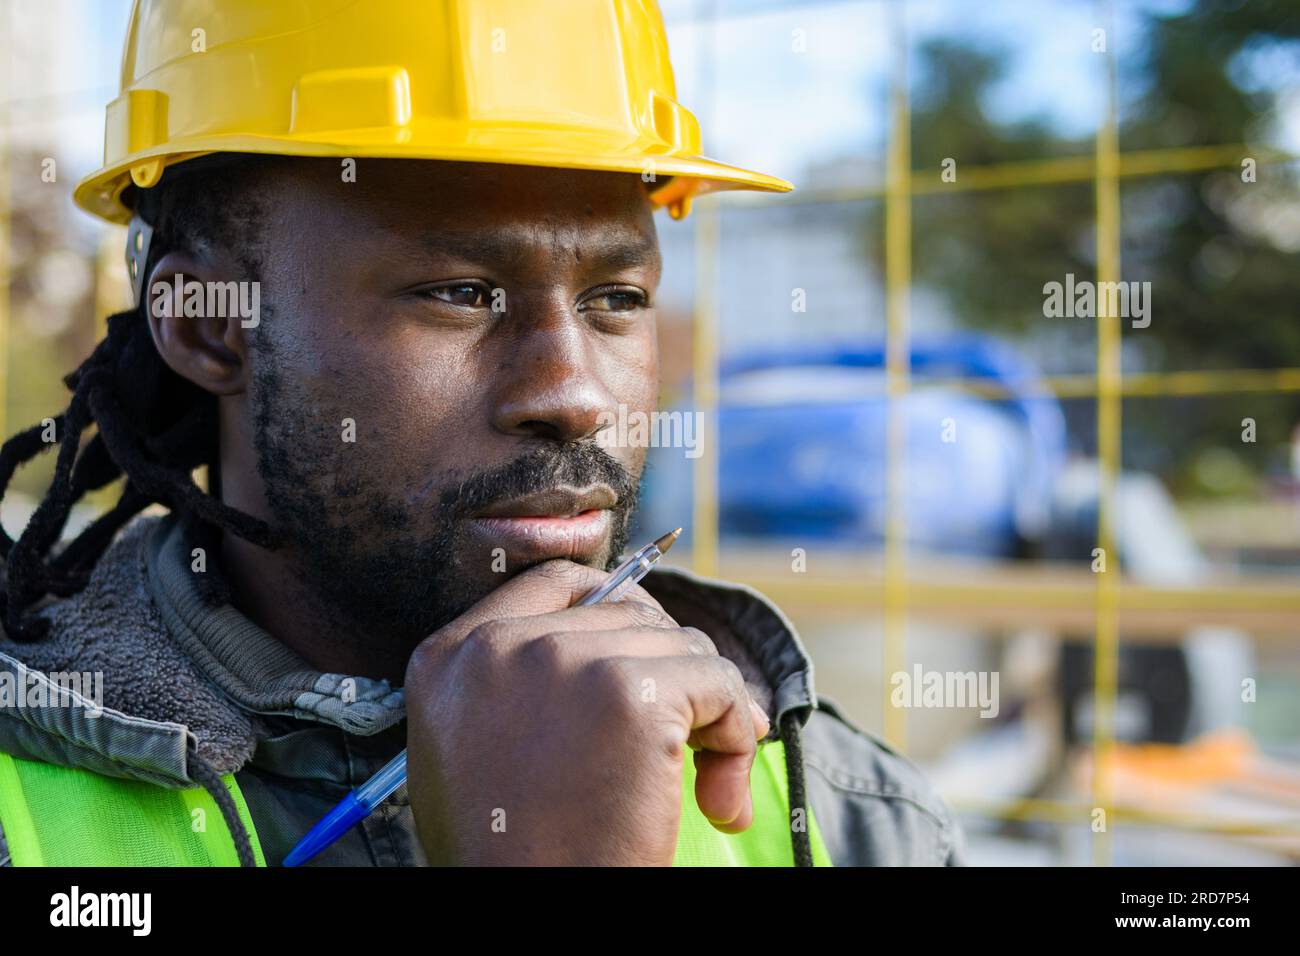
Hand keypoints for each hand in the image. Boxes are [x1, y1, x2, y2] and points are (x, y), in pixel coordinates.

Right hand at [404, 559, 769, 865]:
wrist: (527, 910)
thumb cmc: (512, 854)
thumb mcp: (474, 751)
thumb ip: (516, 684)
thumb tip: (611, 643)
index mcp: (452, 656)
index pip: (555, 581)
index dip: (619, 606)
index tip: (654, 654)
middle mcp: (500, 646)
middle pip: (629, 613)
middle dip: (672, 670)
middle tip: (691, 737)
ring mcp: (564, 662)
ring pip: (680, 646)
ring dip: (708, 709)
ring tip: (704, 777)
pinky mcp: (629, 694)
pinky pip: (719, 682)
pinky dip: (738, 734)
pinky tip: (719, 796)